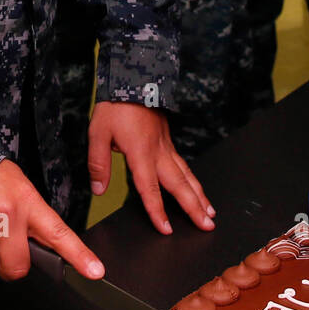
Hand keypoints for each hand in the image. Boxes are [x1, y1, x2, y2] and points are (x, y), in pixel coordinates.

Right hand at [0, 159, 102, 280]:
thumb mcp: (16, 187)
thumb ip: (26, 217)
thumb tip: (31, 248)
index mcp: (26, 201)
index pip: (58, 232)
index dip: (78, 255)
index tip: (95, 271)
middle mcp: (5, 214)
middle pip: (15, 267)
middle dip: (7, 264)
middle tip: (1, 245)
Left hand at [88, 101, 214, 234]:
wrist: (133, 80)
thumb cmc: (115, 106)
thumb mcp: (98, 133)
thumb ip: (98, 163)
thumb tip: (98, 189)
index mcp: (141, 153)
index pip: (150, 189)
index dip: (158, 211)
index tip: (167, 229)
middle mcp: (158, 152)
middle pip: (179, 185)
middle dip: (194, 207)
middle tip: (208, 226)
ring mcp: (166, 146)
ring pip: (187, 175)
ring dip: (200, 195)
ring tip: (210, 212)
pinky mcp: (167, 141)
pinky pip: (184, 165)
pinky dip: (193, 180)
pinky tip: (197, 188)